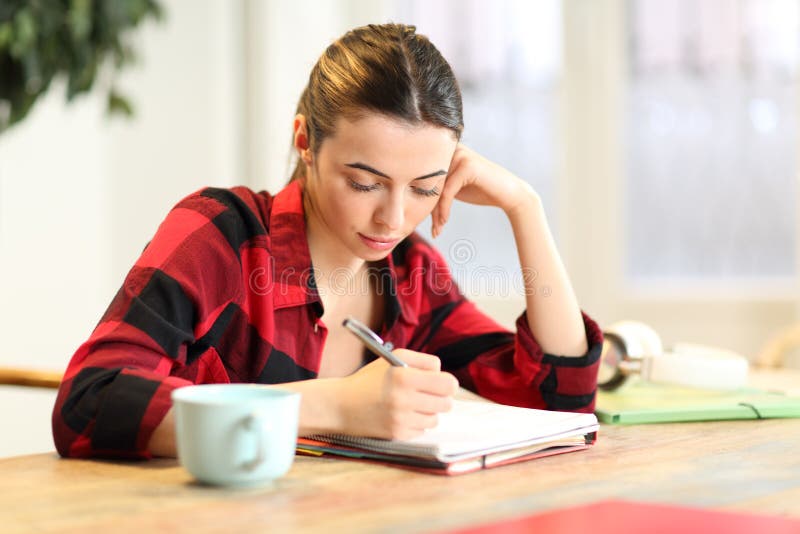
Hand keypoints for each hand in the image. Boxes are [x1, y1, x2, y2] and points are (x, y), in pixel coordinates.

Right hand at [336, 349, 458, 439]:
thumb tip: (442, 373)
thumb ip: (423, 361)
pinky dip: (416, 423)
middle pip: (446, 404)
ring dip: (428, 412)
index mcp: (405, 376)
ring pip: (435, 419)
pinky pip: (422, 430)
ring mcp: (401, 419)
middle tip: (427, 394)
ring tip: (411, 404)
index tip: (441, 383)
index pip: (448, 384)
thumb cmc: (369, 379)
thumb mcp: (393, 359)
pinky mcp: (398, 434)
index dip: (447, 383)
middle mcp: (404, 399)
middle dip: (439, 398)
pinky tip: (401, 415)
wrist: (341, 405)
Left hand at [431, 144, 535, 236]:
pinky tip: (444, 222)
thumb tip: (409, 194)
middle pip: (429, 182)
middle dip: (429, 208)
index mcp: (445, 150)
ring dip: (436, 212)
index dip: (424, 200)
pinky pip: (447, 191)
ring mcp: (460, 155)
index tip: (426, 221)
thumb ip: (436, 184)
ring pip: (437, 188)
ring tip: (438, 229)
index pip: (425, 177)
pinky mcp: (467, 166)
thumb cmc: (481, 190)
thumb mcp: (453, 186)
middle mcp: (451, 149)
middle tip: (433, 229)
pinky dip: (444, 209)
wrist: (509, 193)